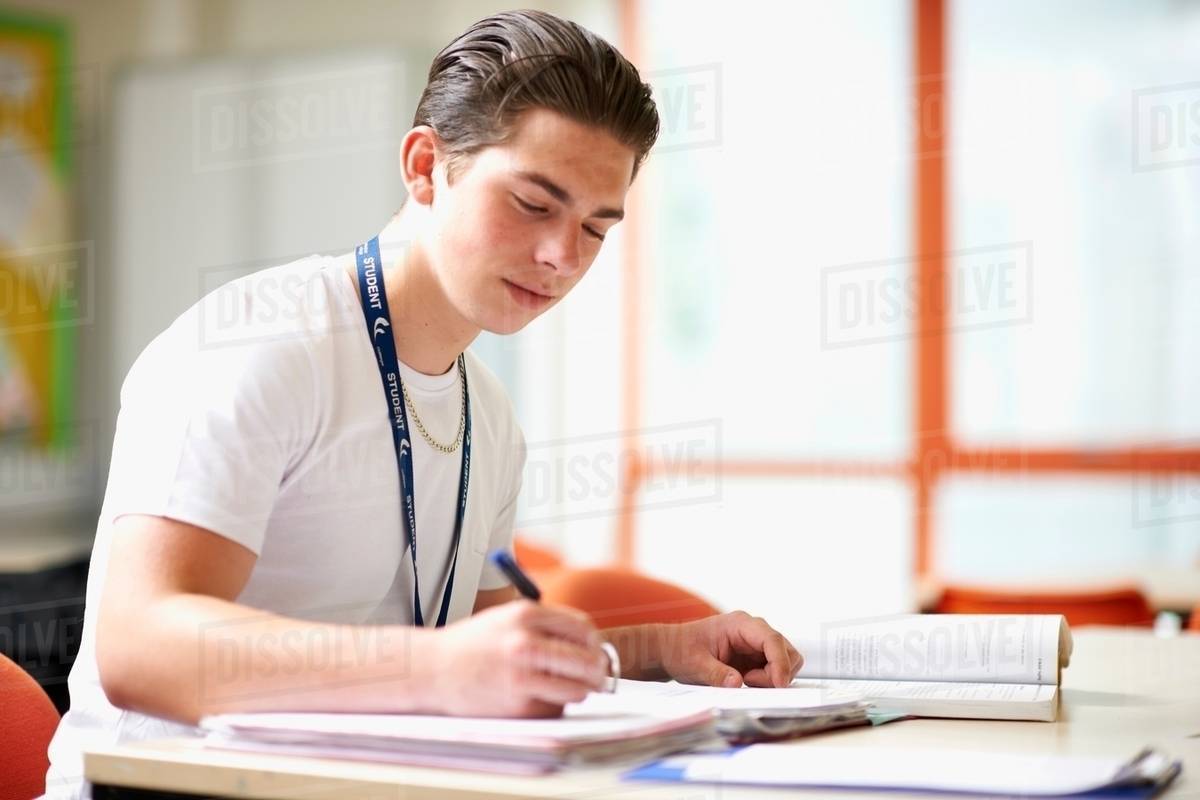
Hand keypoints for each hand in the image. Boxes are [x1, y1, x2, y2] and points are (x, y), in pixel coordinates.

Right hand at [429, 600, 608, 717]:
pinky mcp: (517, 704)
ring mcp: (522, 675)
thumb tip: (589, 643)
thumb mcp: (507, 618)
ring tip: (570, 689)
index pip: (582, 628)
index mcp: (526, 615)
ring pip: (577, 689)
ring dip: (578, 691)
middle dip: (597, 671)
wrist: (432, 670)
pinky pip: (554, 708)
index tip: (594, 651)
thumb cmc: (472, 645)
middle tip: (598, 677)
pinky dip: (553, 706)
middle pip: (587, 660)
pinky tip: (537, 698)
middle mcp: (526, 643)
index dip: (593, 642)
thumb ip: (545, 625)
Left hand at [660, 611, 802, 687]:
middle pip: (785, 649)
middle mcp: (752, 631)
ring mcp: (756, 643)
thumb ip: (716, 674)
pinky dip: (769, 679)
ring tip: (746, 680)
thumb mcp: (695, 665)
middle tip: (750, 682)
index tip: (779, 684)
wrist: (672, 649)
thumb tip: (737, 684)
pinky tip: (747, 681)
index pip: (772, 639)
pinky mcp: (756, 657)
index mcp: (739, 624)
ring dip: (773, 676)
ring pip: (785, 659)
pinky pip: (775, 668)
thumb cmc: (681, 650)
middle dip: (777, 671)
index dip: (780, 662)